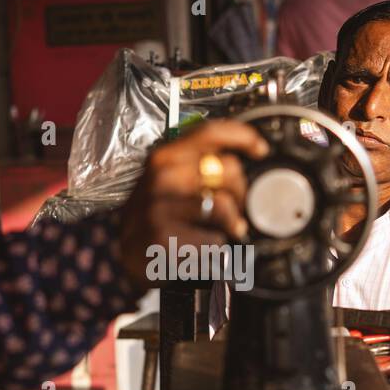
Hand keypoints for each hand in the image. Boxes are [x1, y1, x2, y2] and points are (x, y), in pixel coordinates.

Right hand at [118, 119, 268, 290]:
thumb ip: (197, 163)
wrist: (128, 255)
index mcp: (164, 157)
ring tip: (226, 228)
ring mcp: (160, 208)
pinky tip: (204, 246)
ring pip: (223, 206)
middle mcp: (160, 177)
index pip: (209, 133)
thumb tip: (240, 157)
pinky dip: (216, 247)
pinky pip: (213, 239)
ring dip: (232, 222)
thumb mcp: (168, 180)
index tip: (260, 149)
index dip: (242, 137)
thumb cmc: (156, 214)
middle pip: (227, 171)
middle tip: (236, 207)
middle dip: (241, 192)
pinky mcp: (164, 238)